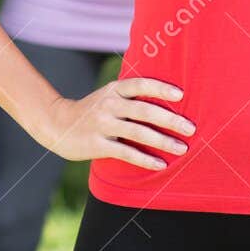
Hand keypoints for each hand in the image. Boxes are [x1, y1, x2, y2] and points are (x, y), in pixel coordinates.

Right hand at [37, 78, 194, 169]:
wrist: (58, 125)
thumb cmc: (92, 111)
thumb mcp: (108, 96)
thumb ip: (130, 96)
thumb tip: (167, 96)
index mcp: (114, 90)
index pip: (141, 85)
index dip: (161, 89)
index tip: (181, 95)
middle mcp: (109, 104)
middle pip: (144, 110)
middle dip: (171, 120)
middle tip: (191, 128)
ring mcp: (103, 124)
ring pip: (138, 132)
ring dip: (163, 141)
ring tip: (182, 148)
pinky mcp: (98, 144)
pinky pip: (127, 152)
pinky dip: (146, 159)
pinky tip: (161, 165)